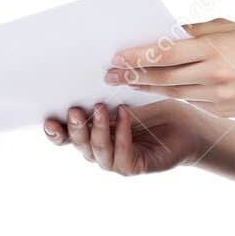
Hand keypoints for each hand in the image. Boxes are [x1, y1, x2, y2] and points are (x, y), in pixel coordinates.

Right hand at [42, 99, 207, 175]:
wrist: (187, 123)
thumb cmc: (153, 106)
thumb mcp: (124, 94)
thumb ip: (103, 90)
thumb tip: (88, 69)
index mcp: (90, 132)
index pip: (64, 136)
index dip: (54, 131)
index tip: (47, 120)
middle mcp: (98, 148)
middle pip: (78, 143)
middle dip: (74, 128)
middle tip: (75, 110)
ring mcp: (115, 160)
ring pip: (98, 151)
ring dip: (98, 130)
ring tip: (101, 108)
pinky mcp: (134, 166)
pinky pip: (122, 155)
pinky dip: (122, 134)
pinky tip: (125, 115)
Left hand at [105, 18, 234, 119]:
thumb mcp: (231, 28)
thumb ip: (197, 30)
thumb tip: (167, 33)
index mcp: (213, 49)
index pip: (165, 53)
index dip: (137, 56)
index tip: (116, 56)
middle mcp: (212, 75)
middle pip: (162, 78)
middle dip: (132, 75)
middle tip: (110, 74)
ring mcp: (216, 98)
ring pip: (172, 93)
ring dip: (146, 88)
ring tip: (126, 82)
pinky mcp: (221, 112)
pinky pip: (191, 101)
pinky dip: (173, 95)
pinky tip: (156, 90)